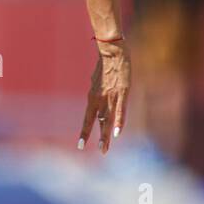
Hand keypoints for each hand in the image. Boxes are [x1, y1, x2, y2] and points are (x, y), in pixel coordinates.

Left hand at [78, 39, 130, 154]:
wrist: (112, 51)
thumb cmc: (105, 65)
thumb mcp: (96, 81)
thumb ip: (97, 93)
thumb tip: (95, 101)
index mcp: (93, 96)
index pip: (87, 118)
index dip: (85, 132)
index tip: (81, 145)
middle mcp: (100, 98)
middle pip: (99, 122)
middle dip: (99, 138)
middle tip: (101, 152)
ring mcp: (111, 96)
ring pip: (108, 119)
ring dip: (106, 135)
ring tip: (105, 149)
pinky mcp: (123, 92)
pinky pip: (120, 109)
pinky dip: (118, 121)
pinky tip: (117, 133)